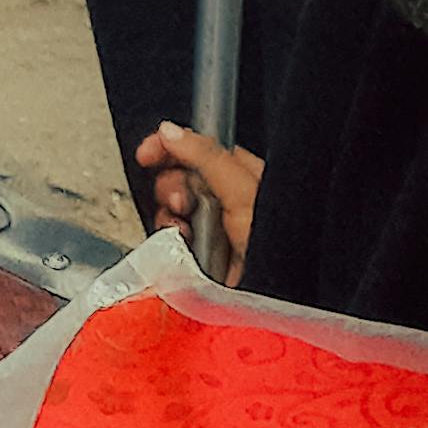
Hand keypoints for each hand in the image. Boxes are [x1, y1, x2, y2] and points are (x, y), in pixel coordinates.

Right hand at [137, 119, 263, 281]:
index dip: (170, 146)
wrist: (271, 294)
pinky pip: (171, 239)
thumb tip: (170, 132)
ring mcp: (212, 229)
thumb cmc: (277, 244)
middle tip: (181, 201)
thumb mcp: (243, 189)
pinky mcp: (199, 255)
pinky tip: (182, 244)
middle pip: (179, 178)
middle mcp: (226, 201)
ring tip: (184, 228)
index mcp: (242, 176)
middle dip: (171, 187)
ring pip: (172, 210)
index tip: (149, 152)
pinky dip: (170, 240)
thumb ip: (206, 156)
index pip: (198, 149)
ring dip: (170, 217)